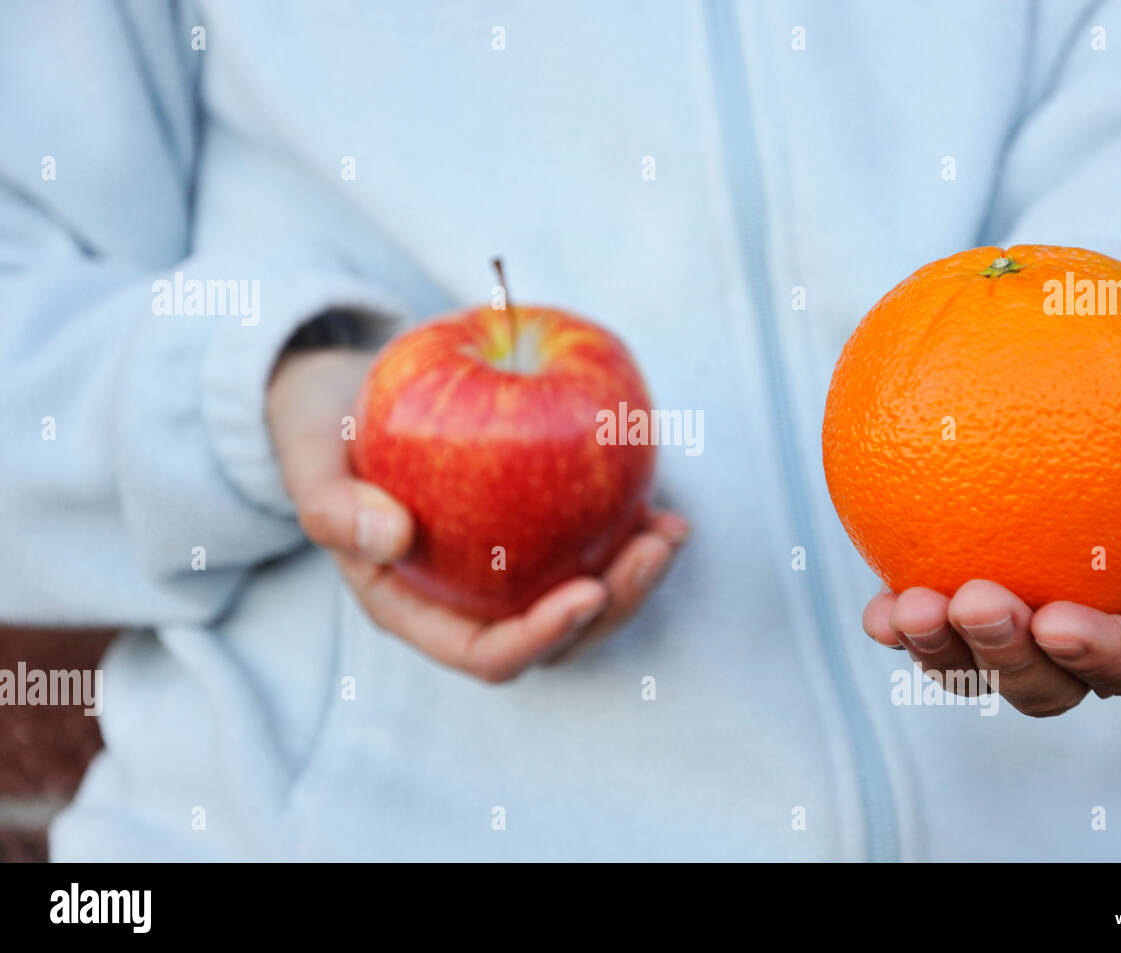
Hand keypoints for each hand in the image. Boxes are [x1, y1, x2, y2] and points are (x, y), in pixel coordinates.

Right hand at [267, 347, 687, 682]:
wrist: (347, 393)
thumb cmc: (325, 430)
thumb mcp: (308, 458)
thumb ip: (330, 505)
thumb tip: (390, 537)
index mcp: (413, 606)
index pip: (485, 653)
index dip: (540, 637)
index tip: (587, 592)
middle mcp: (466, 600)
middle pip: (552, 637)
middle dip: (612, 606)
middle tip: (652, 549)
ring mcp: (506, 569)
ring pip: (584, 599)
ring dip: (635, 576)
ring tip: (671, 530)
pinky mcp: (537, 529)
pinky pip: (589, 546)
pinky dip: (628, 531)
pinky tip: (661, 503)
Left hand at [862, 399, 1120, 716]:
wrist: (1100, 425)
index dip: (1100, 655)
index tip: (1060, 621)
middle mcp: (1075, 642)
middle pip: (1044, 686)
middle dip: (1006, 659)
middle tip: (974, 601)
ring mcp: (1010, 631)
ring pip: (973, 669)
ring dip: (938, 651)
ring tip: (907, 606)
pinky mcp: (953, 607)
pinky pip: (923, 632)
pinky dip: (897, 629)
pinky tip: (876, 611)